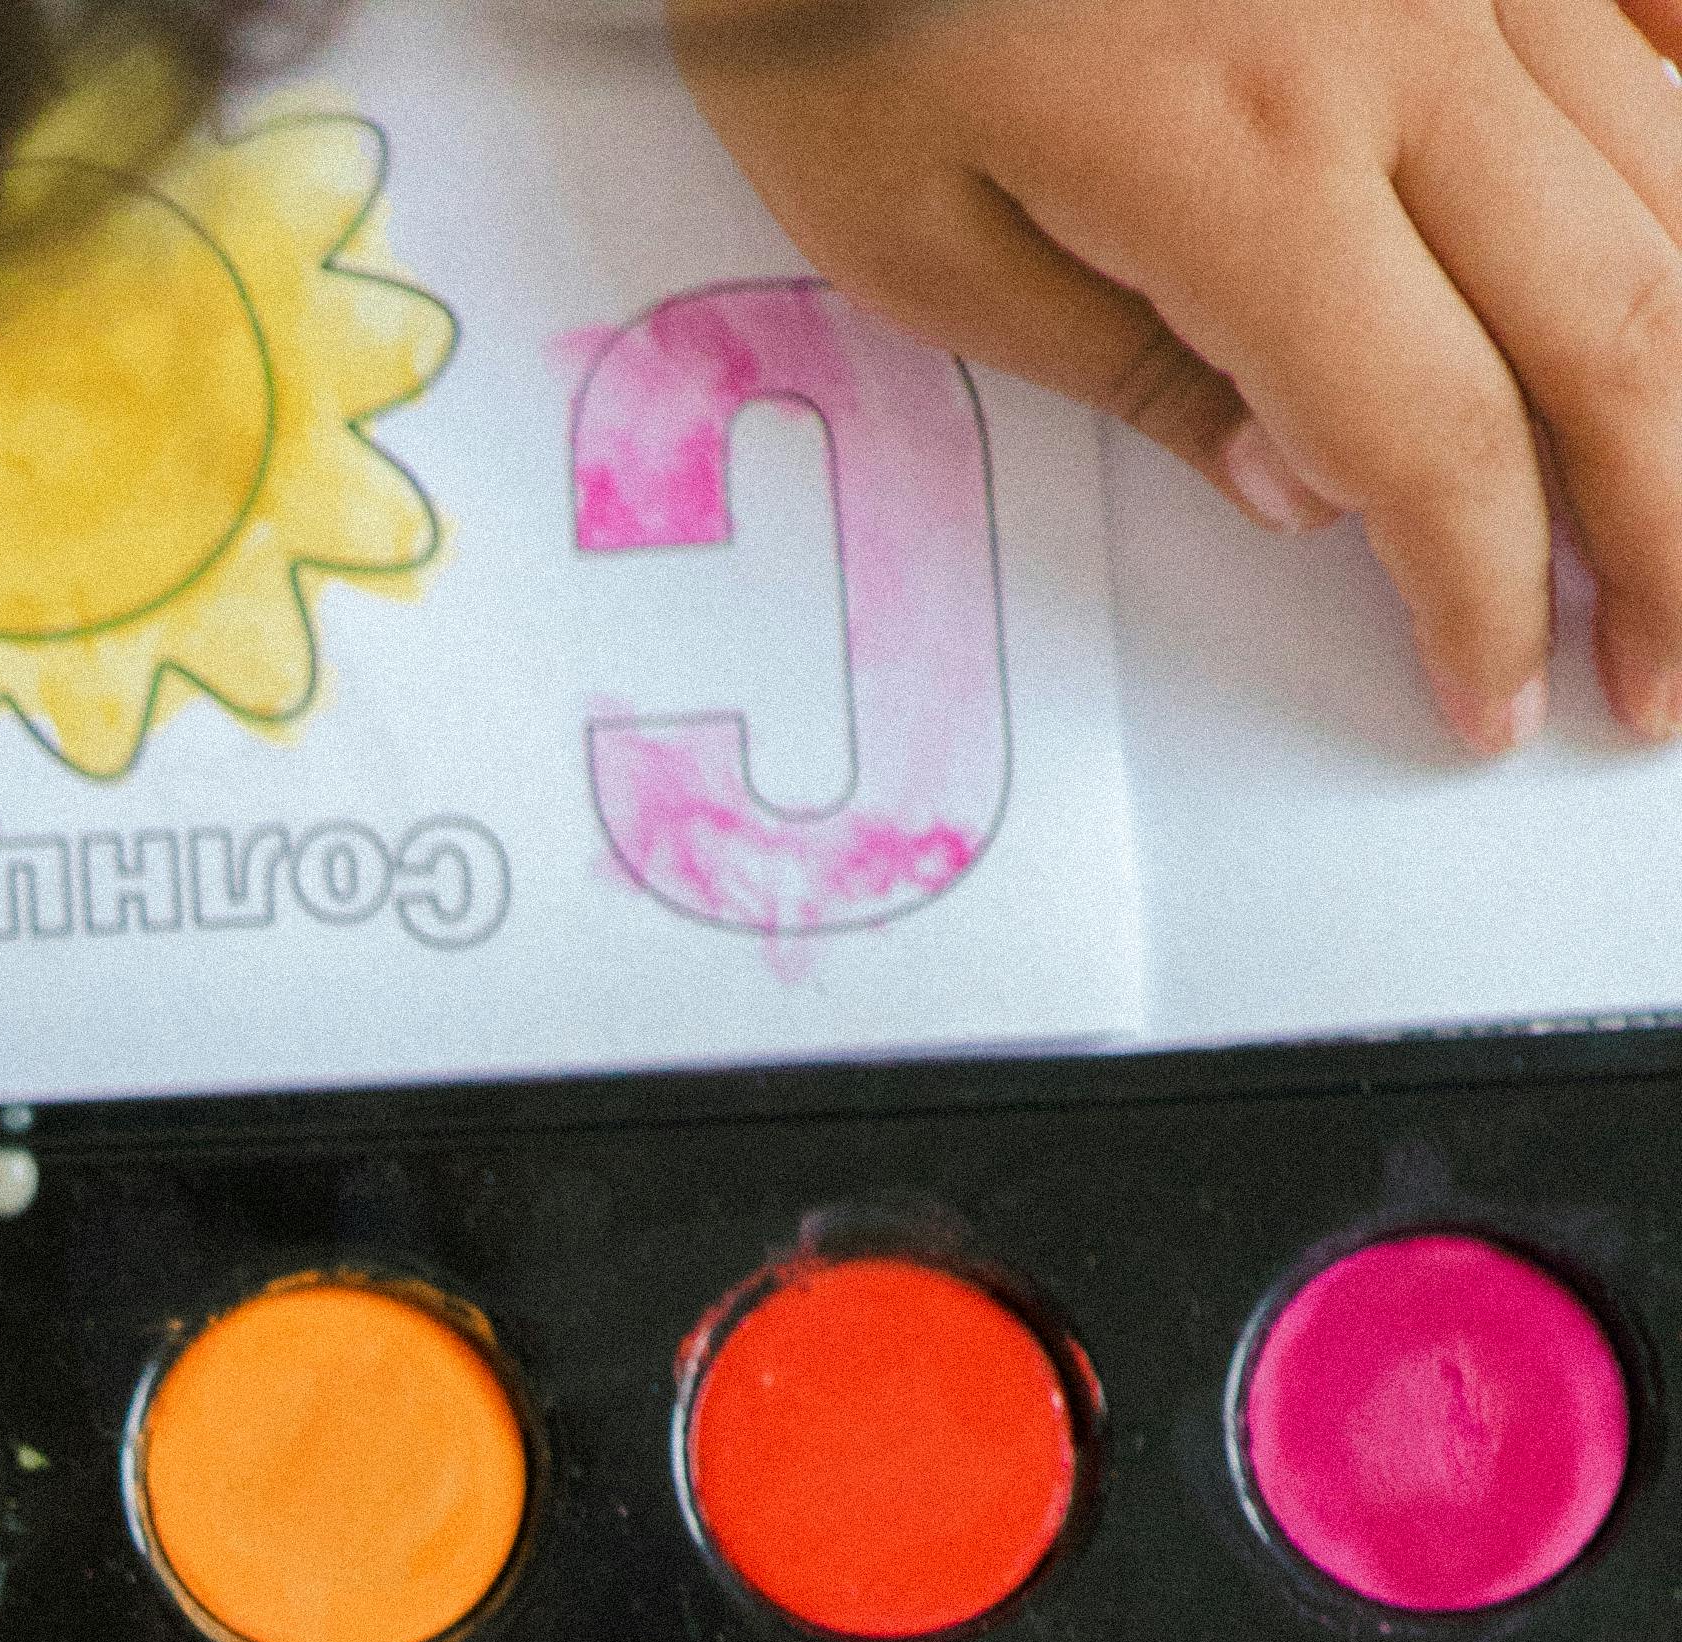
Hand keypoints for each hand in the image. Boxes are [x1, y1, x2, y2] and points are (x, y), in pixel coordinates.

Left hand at [670, 0, 1681, 747]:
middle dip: (1657, 534)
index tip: (1492, 701)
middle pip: (1611, 328)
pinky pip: (1641, 4)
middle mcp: (1399, 39)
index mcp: (1250, 164)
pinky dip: (1681, 123)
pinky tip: (1677, 234)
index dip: (1484, 603)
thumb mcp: (909, 223)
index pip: (1435, 449)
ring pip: (1662, 172)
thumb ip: (1126, 366)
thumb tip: (1299, 486)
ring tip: (1675, 506)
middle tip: (1656, 672)